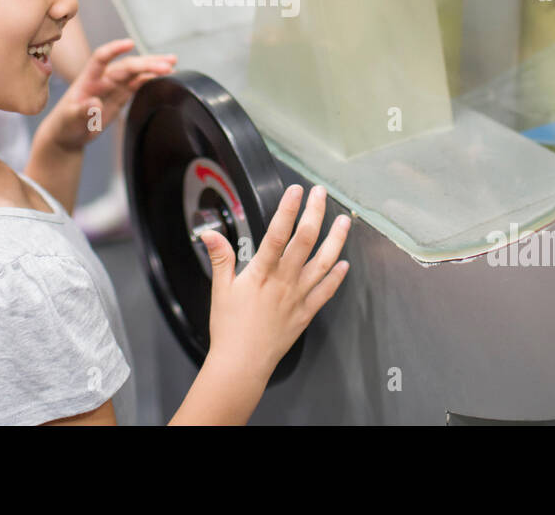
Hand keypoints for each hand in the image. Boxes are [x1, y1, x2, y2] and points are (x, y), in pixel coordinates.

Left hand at [45, 38, 174, 149]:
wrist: (67, 134)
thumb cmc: (64, 125)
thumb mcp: (69, 120)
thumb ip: (82, 111)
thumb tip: (95, 104)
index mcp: (88, 80)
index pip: (101, 58)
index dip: (115, 50)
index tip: (130, 44)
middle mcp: (102, 79)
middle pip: (126, 66)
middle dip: (146, 63)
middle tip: (167, 64)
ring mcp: (112, 87)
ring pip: (135, 72)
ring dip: (152, 67)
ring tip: (172, 63)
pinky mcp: (119, 96)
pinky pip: (137, 84)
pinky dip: (150, 80)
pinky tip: (165, 77)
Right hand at [201, 184, 350, 384]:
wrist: (242, 364)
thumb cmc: (229, 328)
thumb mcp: (220, 289)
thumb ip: (220, 258)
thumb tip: (209, 233)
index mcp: (261, 273)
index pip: (277, 234)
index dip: (288, 209)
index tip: (295, 190)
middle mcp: (283, 282)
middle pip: (305, 241)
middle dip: (314, 213)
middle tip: (320, 193)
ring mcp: (298, 297)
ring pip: (323, 263)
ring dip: (336, 240)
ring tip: (344, 221)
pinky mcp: (305, 313)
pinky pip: (326, 292)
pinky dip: (336, 277)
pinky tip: (344, 264)